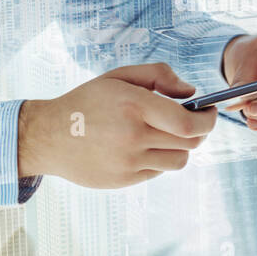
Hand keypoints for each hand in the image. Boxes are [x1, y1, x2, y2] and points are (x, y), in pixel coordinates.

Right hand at [17, 63, 216, 188]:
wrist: (48, 136)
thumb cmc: (87, 101)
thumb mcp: (119, 76)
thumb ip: (159, 75)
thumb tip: (191, 93)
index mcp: (134, 106)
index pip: (189, 123)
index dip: (208, 119)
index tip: (209, 111)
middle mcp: (133, 137)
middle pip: (190, 143)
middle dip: (200, 131)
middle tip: (195, 121)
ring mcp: (128, 162)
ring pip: (178, 161)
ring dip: (181, 147)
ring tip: (168, 134)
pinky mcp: (123, 180)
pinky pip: (157, 171)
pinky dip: (159, 159)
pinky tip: (144, 146)